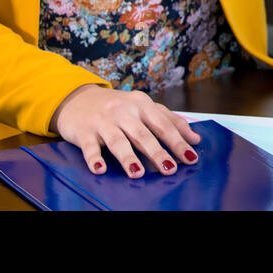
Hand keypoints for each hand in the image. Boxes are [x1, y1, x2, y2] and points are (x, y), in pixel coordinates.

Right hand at [50, 83, 202, 177]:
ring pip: (118, 141)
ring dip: (128, 158)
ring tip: (138, 173)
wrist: (78, 99)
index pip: (163, 125)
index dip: (177, 142)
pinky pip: (90, 147)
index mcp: (142, 104)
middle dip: (157, 152)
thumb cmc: (117, 107)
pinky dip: (94, 159)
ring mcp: (103, 121)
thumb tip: (195, 138)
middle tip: (170, 169)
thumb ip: (169, 120)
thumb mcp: (143, 107)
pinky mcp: (84, 132)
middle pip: (143, 135)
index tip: (190, 157)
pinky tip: (100, 169)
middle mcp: (123, 111)